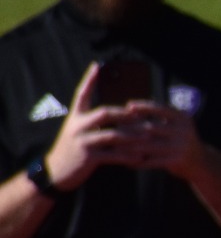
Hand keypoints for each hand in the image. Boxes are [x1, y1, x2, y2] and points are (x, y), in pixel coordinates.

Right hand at [41, 63, 156, 189]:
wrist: (56, 172)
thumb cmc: (73, 150)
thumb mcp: (78, 131)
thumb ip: (93, 122)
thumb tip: (116, 115)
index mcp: (76, 117)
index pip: (81, 94)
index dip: (89, 80)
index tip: (96, 65)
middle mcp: (78, 126)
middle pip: (105, 113)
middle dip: (126, 114)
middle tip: (143, 115)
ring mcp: (82, 141)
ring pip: (112, 135)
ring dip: (132, 136)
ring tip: (148, 137)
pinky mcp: (88, 157)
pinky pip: (113, 155)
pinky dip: (127, 156)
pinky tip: (139, 158)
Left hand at [112, 101, 202, 178]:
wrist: (201, 163)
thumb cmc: (180, 141)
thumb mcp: (176, 126)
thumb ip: (158, 118)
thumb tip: (129, 110)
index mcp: (183, 118)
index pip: (161, 108)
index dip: (144, 106)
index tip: (129, 106)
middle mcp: (184, 130)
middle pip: (151, 127)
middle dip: (132, 130)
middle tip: (115, 131)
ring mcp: (181, 146)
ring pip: (149, 146)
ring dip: (131, 148)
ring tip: (116, 148)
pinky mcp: (178, 161)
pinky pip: (153, 161)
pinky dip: (140, 163)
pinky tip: (128, 163)